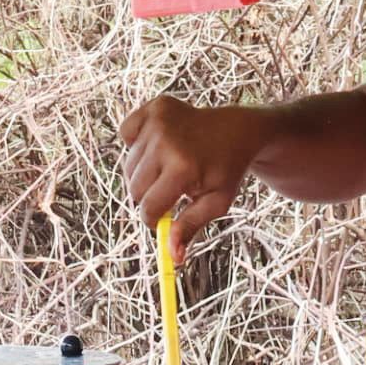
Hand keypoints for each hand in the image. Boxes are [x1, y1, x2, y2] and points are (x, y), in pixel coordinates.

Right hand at [118, 97, 262, 254]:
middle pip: (134, 187)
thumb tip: (173, 257)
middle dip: (149, 194)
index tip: (164, 216)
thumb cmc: (227, 170)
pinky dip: (137, 142)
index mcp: (183, 168)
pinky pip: (126, 133)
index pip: (148, 208)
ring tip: (170, 163)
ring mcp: (158, 121)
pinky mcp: (154, 107)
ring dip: (144, 171)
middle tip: (172, 187)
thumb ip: (190, 226)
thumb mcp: (216, 203)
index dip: (154, 218)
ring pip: (128, 165)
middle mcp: (166, 142)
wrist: (239, 130)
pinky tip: (160, 143)